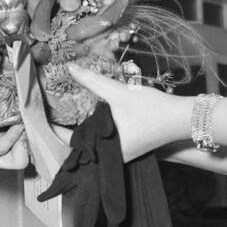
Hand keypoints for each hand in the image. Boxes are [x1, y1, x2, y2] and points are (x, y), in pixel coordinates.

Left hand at [66, 65, 188, 161]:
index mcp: (107, 151)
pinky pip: (108, 141)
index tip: (44, 120)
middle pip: (84, 144)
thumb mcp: (119, 92)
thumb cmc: (152, 108)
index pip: (73, 144)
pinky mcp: (130, 149)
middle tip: (54, 111)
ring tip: (71, 112)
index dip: (58, 130)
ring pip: (96, 142)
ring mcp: (122, 156)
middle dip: (71, 128)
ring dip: (86, 129)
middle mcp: (113, 158)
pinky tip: (96, 116)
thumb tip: (70, 68)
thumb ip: (93, 81)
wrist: (182, 118)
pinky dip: (100, 130)